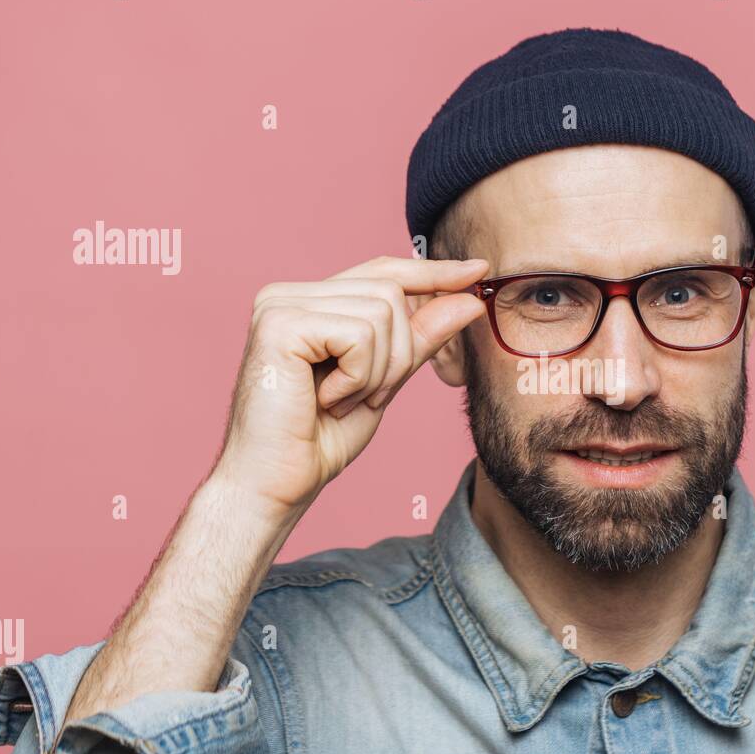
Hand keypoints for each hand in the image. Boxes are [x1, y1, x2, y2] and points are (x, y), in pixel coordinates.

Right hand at [212, 256, 488, 514]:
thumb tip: (469, 298)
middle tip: (367, 397)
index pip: (383, 272)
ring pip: (381, 313)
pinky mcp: (279, 324)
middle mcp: (289, 293)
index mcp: (310, 301)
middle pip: (391, 292)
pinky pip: (359, 335)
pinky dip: (357, 377)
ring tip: (342, 400)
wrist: (275, 484)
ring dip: (377, 371)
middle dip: (399, 354)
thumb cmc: (319, 439)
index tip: (478, 269)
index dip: (432, 272)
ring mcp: (279, 304)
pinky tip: (326, 400)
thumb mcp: (385, 381)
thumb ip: (420, 338)